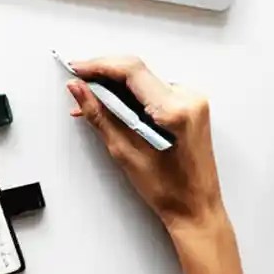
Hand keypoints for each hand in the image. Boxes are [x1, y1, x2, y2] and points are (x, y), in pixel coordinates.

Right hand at [66, 56, 223, 231]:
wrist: (196, 208)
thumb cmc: (170, 191)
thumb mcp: (125, 152)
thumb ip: (99, 115)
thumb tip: (79, 90)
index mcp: (176, 111)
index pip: (131, 71)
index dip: (99, 66)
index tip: (78, 69)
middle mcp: (189, 99)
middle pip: (137, 71)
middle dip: (104, 74)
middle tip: (79, 84)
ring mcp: (193, 100)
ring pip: (144, 78)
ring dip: (116, 85)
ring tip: (92, 100)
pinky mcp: (191, 105)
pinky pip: (155, 88)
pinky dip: (131, 94)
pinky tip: (115, 104)